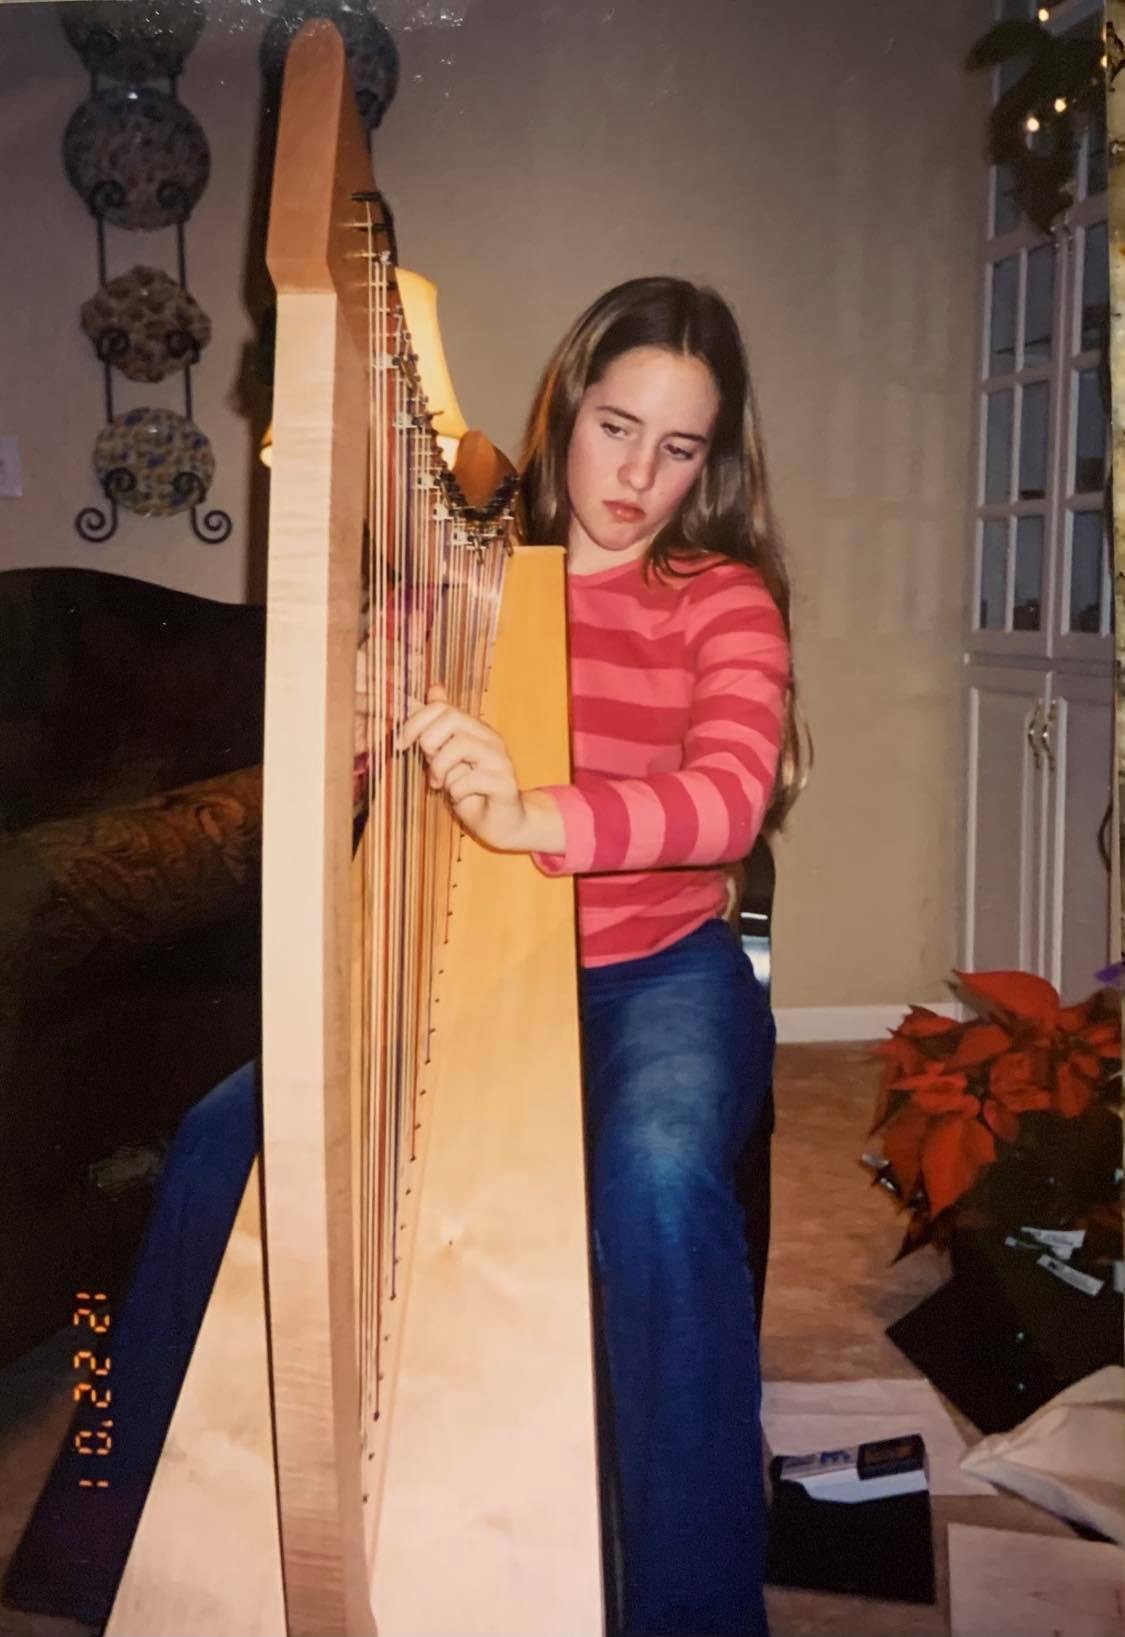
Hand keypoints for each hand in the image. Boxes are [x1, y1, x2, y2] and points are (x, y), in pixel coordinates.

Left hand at [399, 684, 534, 851]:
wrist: (502, 823)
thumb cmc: (471, 790)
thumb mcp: (445, 758)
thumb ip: (436, 729)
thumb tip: (429, 692)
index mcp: (474, 729)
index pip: (442, 707)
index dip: (415, 722)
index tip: (401, 744)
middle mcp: (490, 738)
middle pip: (451, 718)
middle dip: (428, 742)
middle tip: (427, 765)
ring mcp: (500, 760)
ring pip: (461, 744)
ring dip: (441, 768)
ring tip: (440, 784)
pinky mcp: (505, 784)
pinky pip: (472, 779)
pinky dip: (457, 791)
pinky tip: (459, 797)